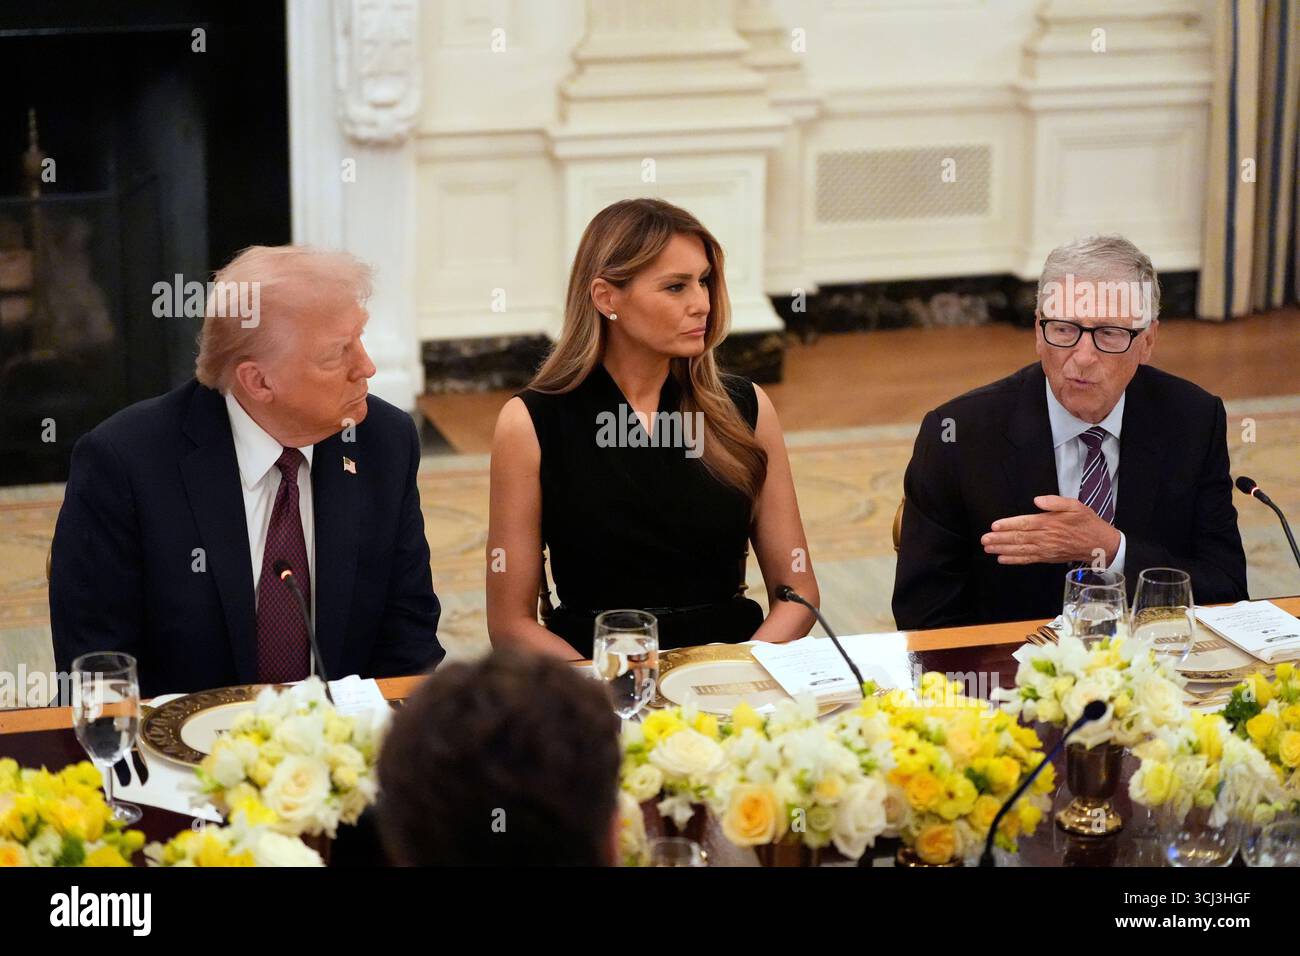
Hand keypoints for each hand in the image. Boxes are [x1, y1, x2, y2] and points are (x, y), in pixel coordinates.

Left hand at [980, 495, 1119, 565]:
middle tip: (984, 539)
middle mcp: (1046, 537)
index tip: (994, 526)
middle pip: (1019, 538)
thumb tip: (1038, 500)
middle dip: (999, 539)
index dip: (1008, 525)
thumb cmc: (1087, 523)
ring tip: (988, 548)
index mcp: (1050, 523)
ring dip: (1002, 549)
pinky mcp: (1047, 557)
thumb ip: (1055, 501)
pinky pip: (1028, 559)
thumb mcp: (1075, 506)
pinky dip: (1014, 559)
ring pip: (1020, 549)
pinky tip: (1002, 558)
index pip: (1025, 523)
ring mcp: (1046, 549)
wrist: (1100, 545)